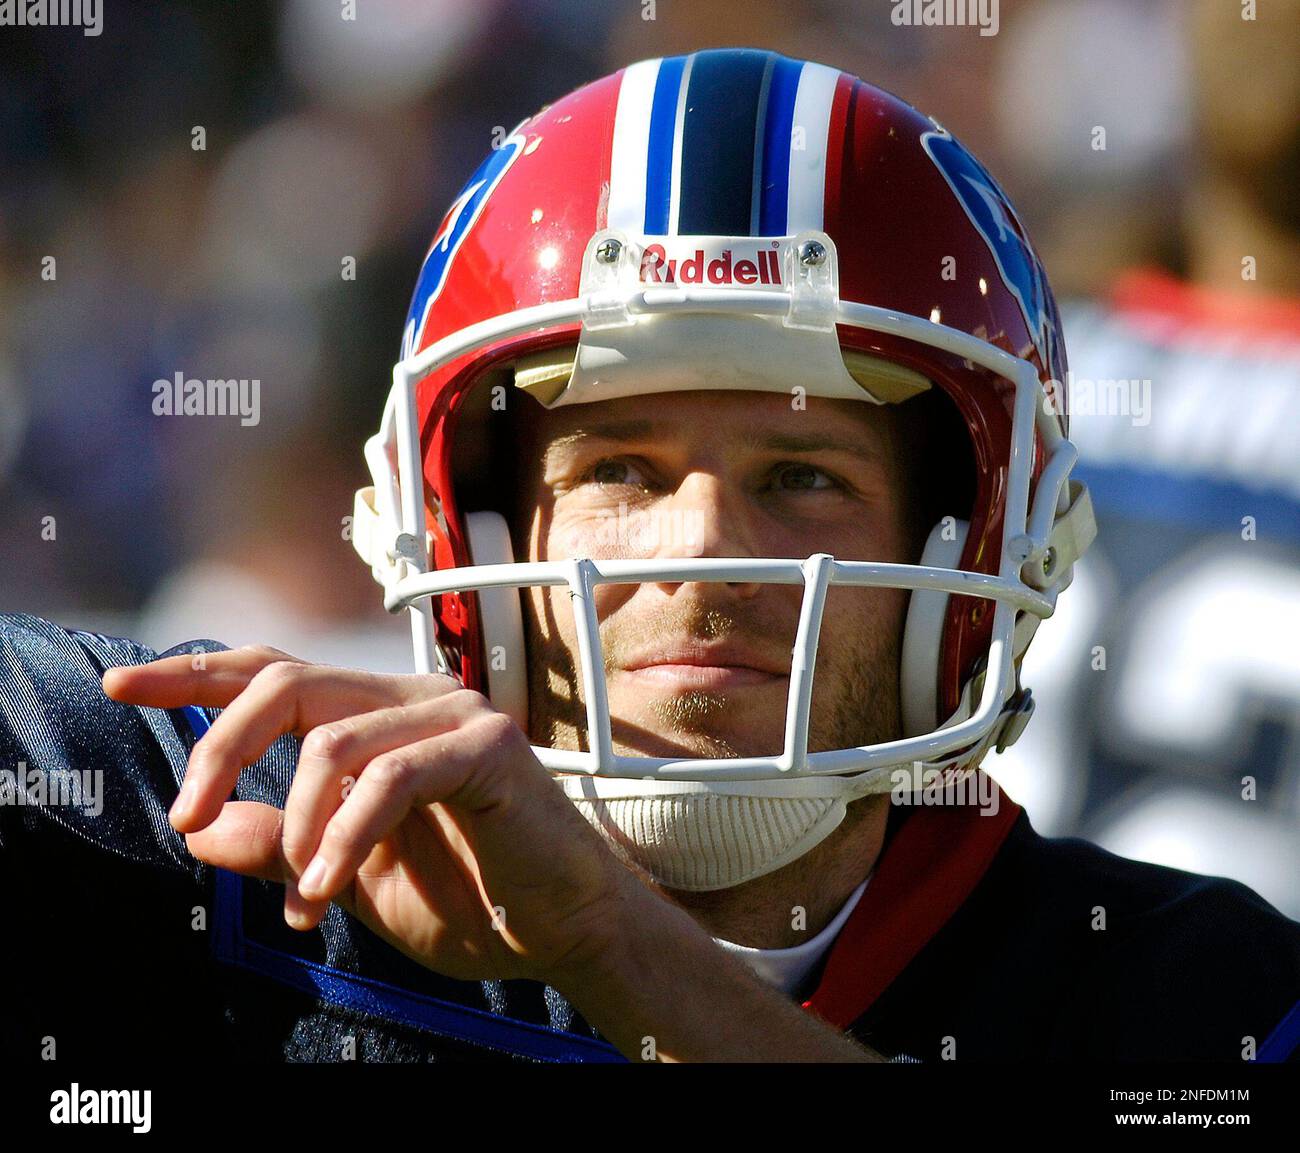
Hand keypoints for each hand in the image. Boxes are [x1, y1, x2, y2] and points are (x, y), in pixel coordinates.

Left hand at [102, 647, 635, 988]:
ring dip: (298, 829)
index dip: (198, 675)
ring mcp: (455, 713)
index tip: (123, 686)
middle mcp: (412, 698)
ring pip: (332, 740)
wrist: (561, 930)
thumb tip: (205, 828)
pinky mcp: (490, 744)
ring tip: (305, 897)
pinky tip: (330, 888)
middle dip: (221, 748)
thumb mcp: (348, 876)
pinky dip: (346, 838)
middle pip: (289, 684)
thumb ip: (281, 846)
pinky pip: (391, 778)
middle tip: (188, 817)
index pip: (276, 674)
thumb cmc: (465, 899)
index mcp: (378, 717)